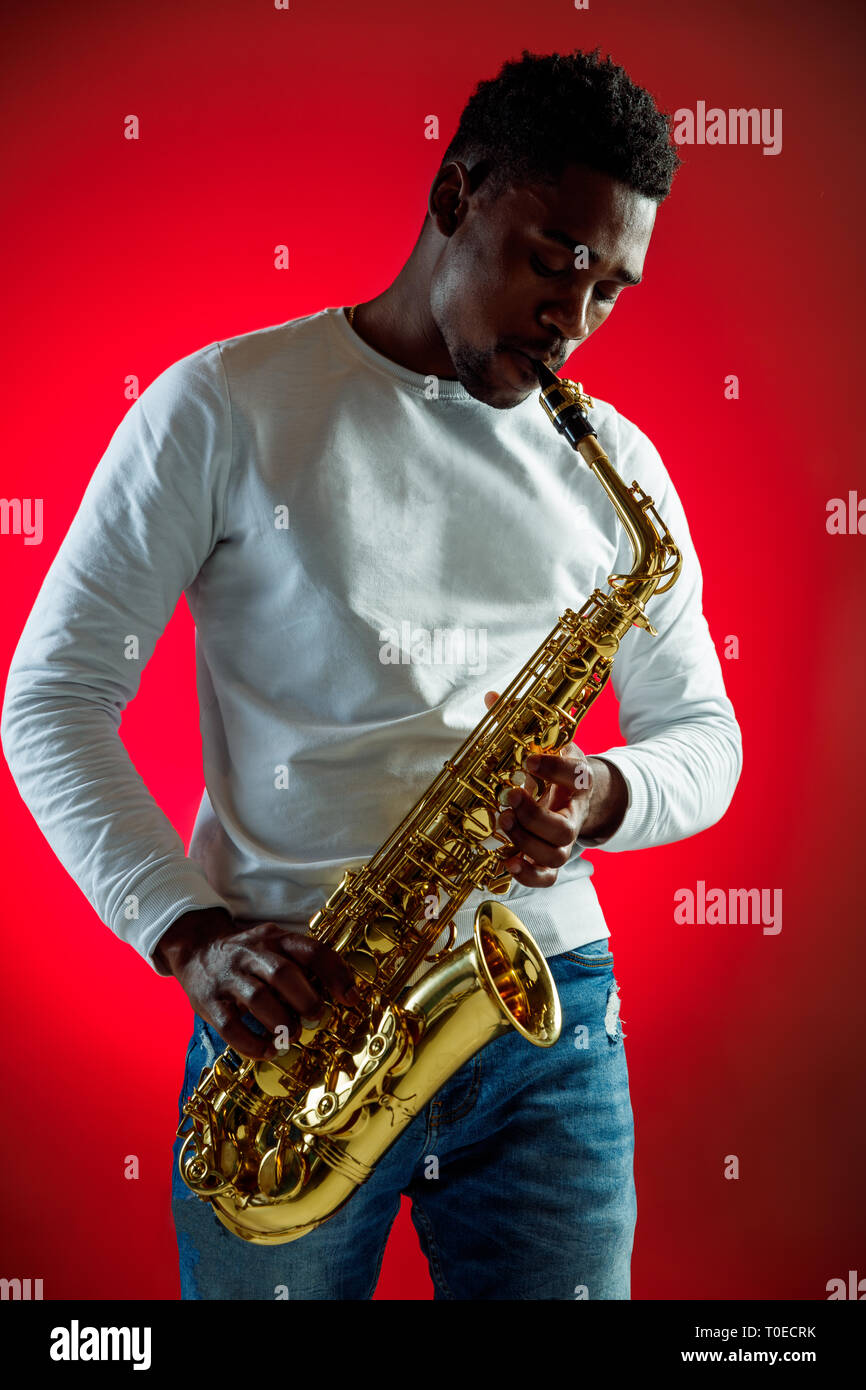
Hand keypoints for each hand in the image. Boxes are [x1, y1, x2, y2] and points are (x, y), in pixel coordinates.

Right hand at [155, 907, 362, 1059]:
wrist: (196, 949)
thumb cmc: (248, 955)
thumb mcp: (274, 945)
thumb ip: (302, 962)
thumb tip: (342, 992)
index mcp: (274, 939)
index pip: (310, 950)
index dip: (335, 974)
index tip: (351, 998)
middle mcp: (251, 954)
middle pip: (283, 973)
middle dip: (306, 999)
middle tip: (316, 1016)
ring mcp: (228, 977)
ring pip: (259, 998)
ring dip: (282, 1022)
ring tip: (292, 1035)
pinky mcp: (209, 1002)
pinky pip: (231, 1026)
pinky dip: (252, 1044)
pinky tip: (268, 1051)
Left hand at [483, 690, 626, 886]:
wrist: (581, 797)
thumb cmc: (556, 768)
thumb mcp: (546, 742)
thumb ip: (520, 722)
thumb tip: (491, 697)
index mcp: (578, 780)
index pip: (577, 776)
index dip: (554, 769)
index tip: (528, 759)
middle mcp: (575, 813)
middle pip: (562, 827)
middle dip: (533, 816)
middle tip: (508, 797)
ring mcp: (565, 840)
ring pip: (555, 854)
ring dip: (526, 842)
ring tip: (503, 822)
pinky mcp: (553, 858)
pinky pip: (548, 877)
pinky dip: (529, 875)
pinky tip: (508, 861)